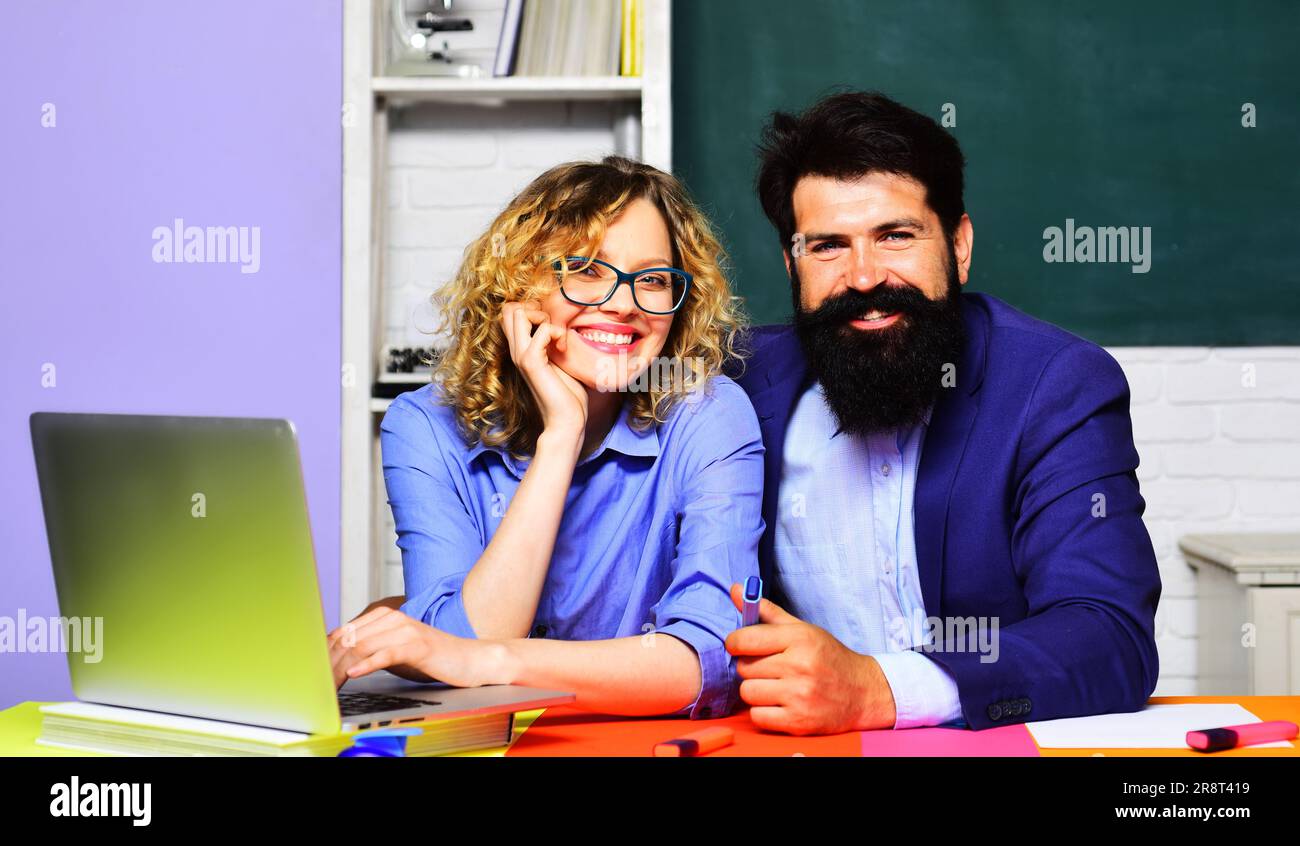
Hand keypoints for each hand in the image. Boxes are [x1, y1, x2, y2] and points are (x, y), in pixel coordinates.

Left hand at [326, 606, 506, 689]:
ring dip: (342, 668)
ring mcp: (405, 630)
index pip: (344, 632)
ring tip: (328, 684)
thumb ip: (370, 649)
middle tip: (315, 683)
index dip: (324, 653)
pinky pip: (386, 654)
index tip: (312, 672)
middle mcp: (392, 618)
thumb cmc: (431, 658)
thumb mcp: (395, 651)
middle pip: (349, 639)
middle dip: (329, 662)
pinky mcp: (417, 645)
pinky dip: (367, 665)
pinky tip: (354, 675)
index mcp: (383, 616)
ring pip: (362, 646)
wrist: (469, 659)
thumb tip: (339, 660)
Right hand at [500, 300, 586, 439]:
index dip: (531, 309)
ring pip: (517, 312)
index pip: (510, 314)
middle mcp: (516, 351)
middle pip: (509, 309)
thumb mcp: (560, 361)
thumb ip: (554, 343)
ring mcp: (521, 356)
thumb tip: (564, 323)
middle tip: (553, 328)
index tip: (552, 326)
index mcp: (521, 350)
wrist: (566, 421)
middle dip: (535, 308)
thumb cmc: (568, 395)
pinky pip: (542, 330)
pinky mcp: (532, 362)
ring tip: (557, 337)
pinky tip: (563, 348)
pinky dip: (556, 332)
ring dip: (543, 317)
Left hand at [725, 583, 896, 734]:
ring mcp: (800, 696)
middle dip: (751, 667)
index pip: (744, 639)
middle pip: (744, 667)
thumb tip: (735, 589)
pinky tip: (779, 704)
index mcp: (799, 638)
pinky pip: (757, 717)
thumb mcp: (802, 629)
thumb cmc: (827, 657)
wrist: (863, 692)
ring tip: (774, 686)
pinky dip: (763, 712)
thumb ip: (766, 611)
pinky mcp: (799, 722)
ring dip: (756, 691)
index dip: (734, 642)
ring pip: (747, 692)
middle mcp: (799, 666)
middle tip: (769, 668)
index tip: (740, 645)